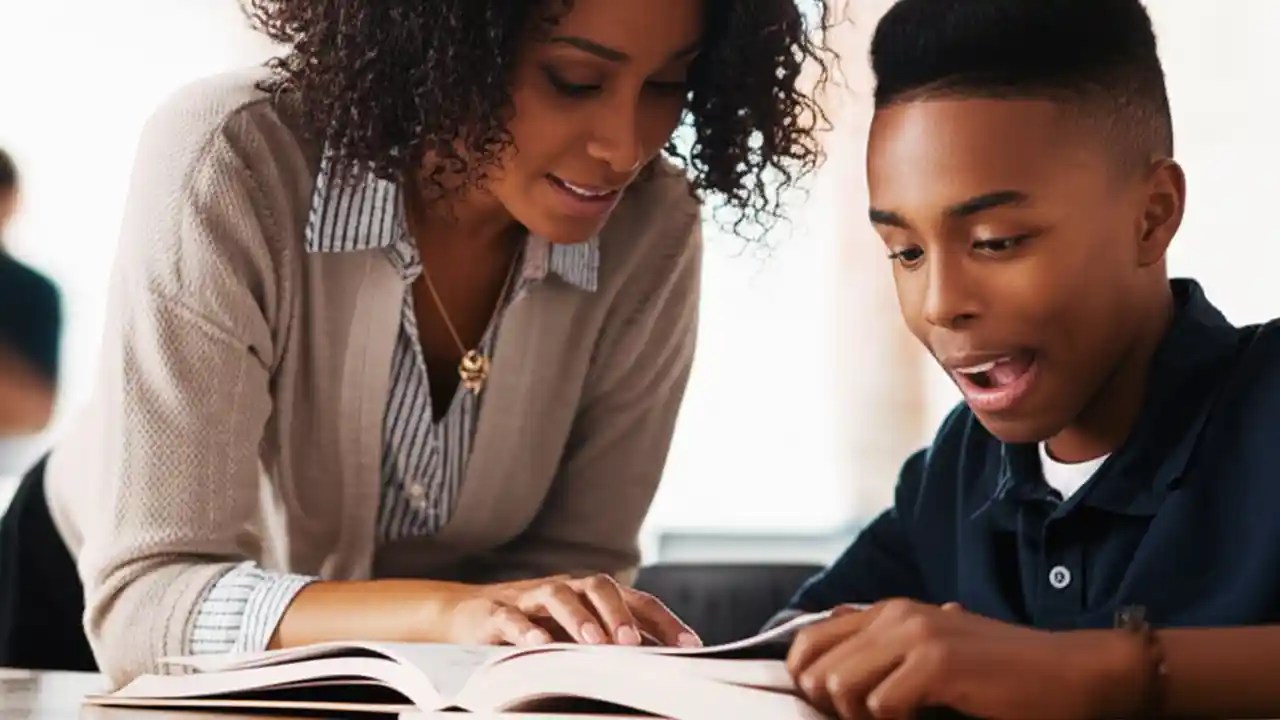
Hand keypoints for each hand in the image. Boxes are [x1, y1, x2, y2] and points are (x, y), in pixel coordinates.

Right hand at [444, 574, 702, 648]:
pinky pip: (512, 618)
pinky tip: (539, 647)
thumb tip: (663, 668)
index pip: (638, 602)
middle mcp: (567, 589)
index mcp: (594, 596)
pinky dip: (526, 631)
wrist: (468, 614)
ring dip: (580, 618)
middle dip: (619, 614)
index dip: (665, 622)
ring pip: (558, 596)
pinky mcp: (495, 613)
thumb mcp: (577, 636)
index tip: (691, 646)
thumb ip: (615, 645)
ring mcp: (530, 598)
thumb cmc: (536, 627)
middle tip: (634, 644)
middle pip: (599, 587)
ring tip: (596, 644)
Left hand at [787, 599, 1145, 719]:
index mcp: (887, 611)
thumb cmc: (999, 675)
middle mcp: (894, 614)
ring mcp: (915, 635)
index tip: (837, 709)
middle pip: (814, 667)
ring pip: (838, 686)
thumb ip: (882, 656)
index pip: (808, 640)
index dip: (808, 681)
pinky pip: (881, 705)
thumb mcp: (930, 654)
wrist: (1069, 673)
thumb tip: (819, 680)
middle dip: (832, 706)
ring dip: (860, 716)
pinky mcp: (937, 662)